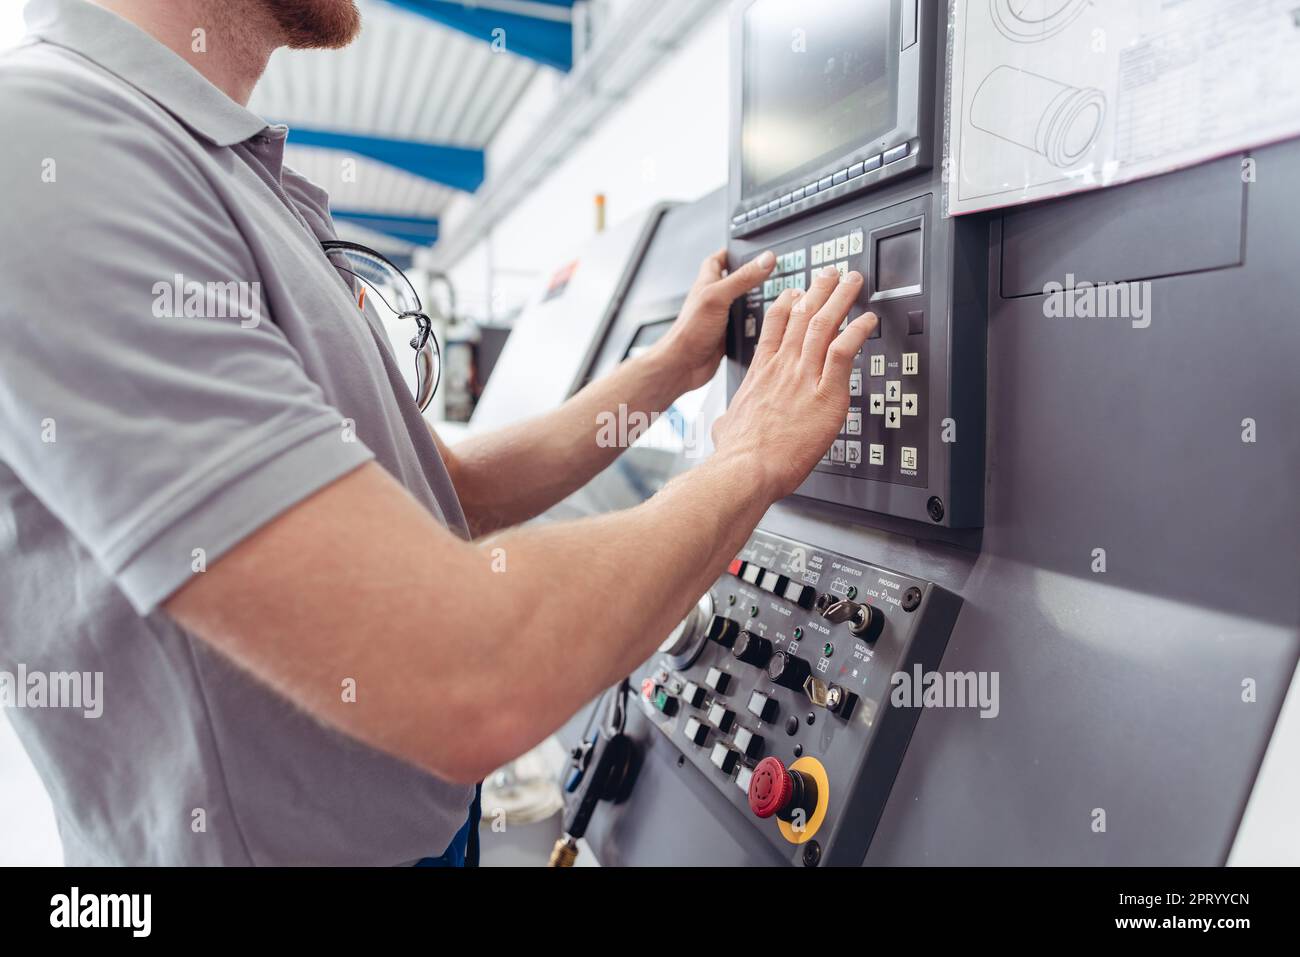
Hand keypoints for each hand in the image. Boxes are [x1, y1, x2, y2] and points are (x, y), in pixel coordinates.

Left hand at [651, 248, 776, 391]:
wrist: (683, 365)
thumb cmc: (690, 331)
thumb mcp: (718, 297)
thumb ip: (743, 278)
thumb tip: (766, 259)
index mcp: (708, 282)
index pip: (719, 259)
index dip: (732, 252)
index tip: (750, 248)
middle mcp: (714, 298)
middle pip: (736, 281)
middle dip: (753, 277)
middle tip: (772, 272)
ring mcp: (721, 317)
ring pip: (744, 304)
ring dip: (758, 302)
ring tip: (777, 297)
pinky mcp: (727, 336)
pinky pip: (746, 326)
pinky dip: (757, 325)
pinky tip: (769, 324)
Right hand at [710, 266, 876, 500]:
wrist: (745, 468)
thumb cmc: (736, 454)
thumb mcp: (724, 429)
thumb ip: (728, 421)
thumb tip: (723, 428)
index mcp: (760, 373)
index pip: (774, 326)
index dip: (787, 304)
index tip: (796, 290)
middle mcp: (782, 367)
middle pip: (802, 315)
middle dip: (818, 290)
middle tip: (830, 274)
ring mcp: (803, 377)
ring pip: (824, 324)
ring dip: (841, 299)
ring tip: (852, 281)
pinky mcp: (826, 393)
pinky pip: (845, 352)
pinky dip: (858, 332)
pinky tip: (868, 321)